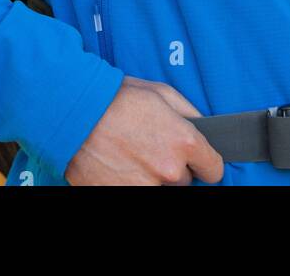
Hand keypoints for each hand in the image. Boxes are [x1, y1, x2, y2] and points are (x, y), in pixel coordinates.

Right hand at [64, 75, 224, 186]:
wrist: (75, 113)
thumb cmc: (117, 98)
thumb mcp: (161, 92)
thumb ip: (189, 114)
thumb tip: (204, 129)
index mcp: (184, 142)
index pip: (214, 169)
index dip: (204, 160)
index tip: (195, 157)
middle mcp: (169, 170)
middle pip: (184, 180)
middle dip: (173, 165)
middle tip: (151, 145)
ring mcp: (146, 188)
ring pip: (161, 188)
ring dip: (152, 176)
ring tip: (132, 154)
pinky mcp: (123, 196)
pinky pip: (138, 192)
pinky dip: (131, 182)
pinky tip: (120, 165)